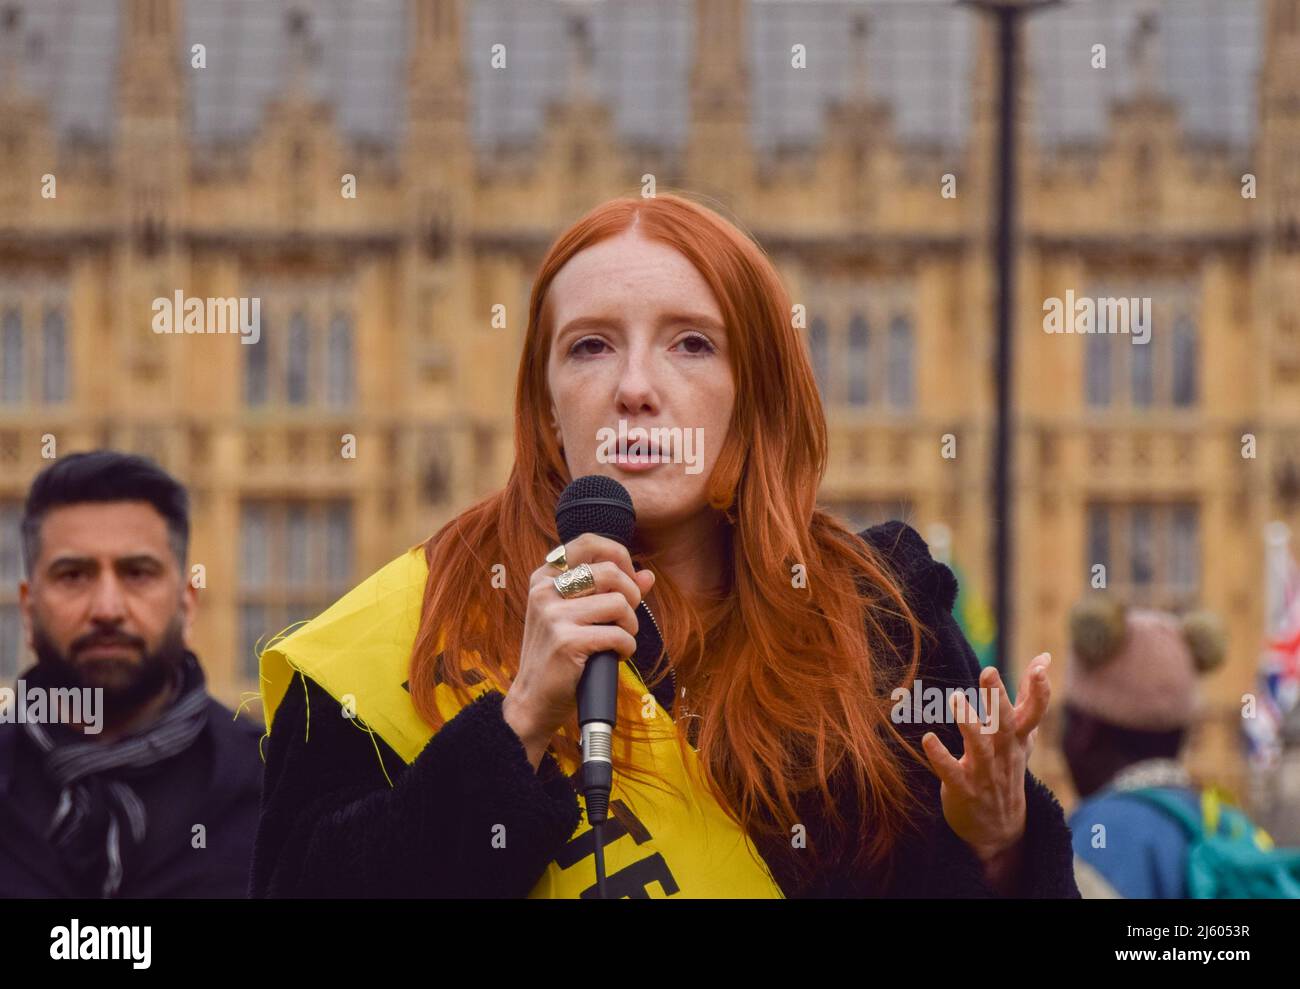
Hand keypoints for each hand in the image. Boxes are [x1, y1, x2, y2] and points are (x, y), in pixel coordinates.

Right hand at [503, 533, 654, 768]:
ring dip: (630, 625)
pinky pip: (619, 634)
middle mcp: (544, 591)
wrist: (532, 700)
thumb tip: (648, 575)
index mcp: (544, 578)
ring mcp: (554, 616)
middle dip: (631, 595)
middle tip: (626, 617)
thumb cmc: (558, 656)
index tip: (627, 579)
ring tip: (619, 639)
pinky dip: (627, 647)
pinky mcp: (568, 642)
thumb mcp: (576, 616)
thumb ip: (609, 591)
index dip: (618, 555)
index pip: (587, 542)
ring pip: (618, 603)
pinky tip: (615, 656)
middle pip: (610, 572)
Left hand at [920, 653, 1052, 867]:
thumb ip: (1029, 695)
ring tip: (956, 699)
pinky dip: (940, 756)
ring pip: (979, 747)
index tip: (1040, 667)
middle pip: (1006, 724)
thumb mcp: (1021, 734)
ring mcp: (984, 772)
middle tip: (989, 670)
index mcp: (1018, 739)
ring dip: (969, 723)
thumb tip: (1044, 656)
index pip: (1034, 713)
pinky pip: (951, 772)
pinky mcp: (963, 789)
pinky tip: (928, 739)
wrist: (1000, 827)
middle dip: (999, 698)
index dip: (1039, 692)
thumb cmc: (1007, 767)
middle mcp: (1004, 754)